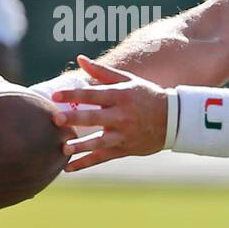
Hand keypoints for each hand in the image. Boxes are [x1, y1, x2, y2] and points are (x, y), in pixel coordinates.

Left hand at [51, 55, 168, 170]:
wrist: (173, 120)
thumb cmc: (145, 96)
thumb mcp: (127, 80)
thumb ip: (101, 71)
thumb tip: (80, 59)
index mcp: (120, 96)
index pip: (93, 94)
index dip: (74, 95)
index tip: (55, 95)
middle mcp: (122, 116)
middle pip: (95, 118)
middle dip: (75, 119)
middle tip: (57, 119)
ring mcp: (123, 134)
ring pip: (99, 142)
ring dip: (81, 146)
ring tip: (64, 149)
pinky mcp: (124, 149)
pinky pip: (102, 158)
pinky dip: (85, 164)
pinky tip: (68, 168)